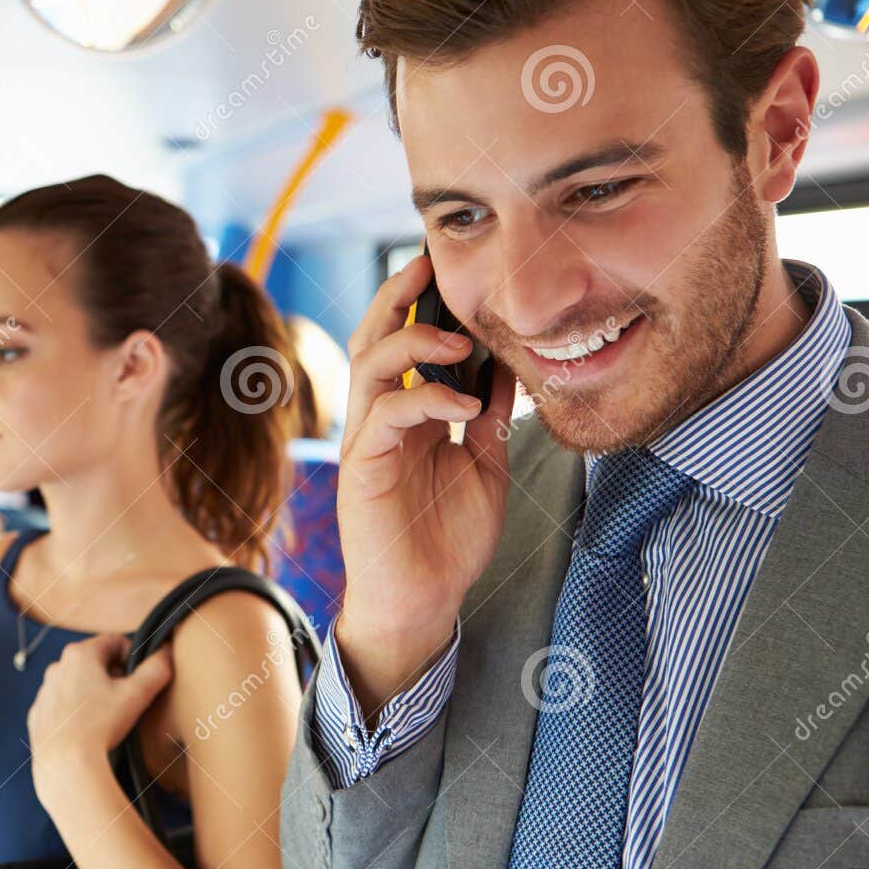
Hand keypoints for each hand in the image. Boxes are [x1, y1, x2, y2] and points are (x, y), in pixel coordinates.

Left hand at [27, 634, 173, 806]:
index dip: (133, 657)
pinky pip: (63, 705)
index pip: (115, 641)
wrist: (64, 764)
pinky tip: (88, 730)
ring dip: (94, 693)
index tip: (139, 679)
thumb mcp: (137, 695)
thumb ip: (156, 669)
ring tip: (108, 718)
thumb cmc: (100, 726)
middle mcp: (57, 667)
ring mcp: (45, 691)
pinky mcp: (38, 714)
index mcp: (79, 654)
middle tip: (127, 700)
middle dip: (114, 676)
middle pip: (95, 662)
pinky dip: (76, 712)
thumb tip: (167, 652)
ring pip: (77, 683)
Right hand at [336, 252, 516, 707]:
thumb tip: (505, 368)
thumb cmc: (447, 542)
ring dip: (411, 342)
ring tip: (456, 338)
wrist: (424, 602)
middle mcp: (380, 422)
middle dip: (396, 297)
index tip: (449, 271)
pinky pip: (385, 416)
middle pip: (371, 339)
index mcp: (407, 417)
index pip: (403, 344)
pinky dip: (424, 399)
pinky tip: (460, 403)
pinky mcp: (363, 470)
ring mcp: (367, 443)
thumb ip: (486, 420)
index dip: (419, 305)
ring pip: (369, 367)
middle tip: (426, 265)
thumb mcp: (484, 467)